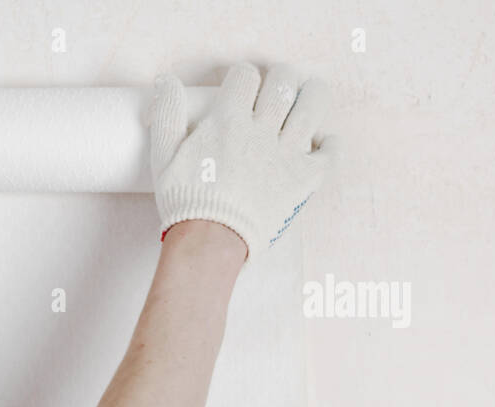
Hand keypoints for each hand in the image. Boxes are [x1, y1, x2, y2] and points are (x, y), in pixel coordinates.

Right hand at [149, 63, 337, 260]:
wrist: (209, 242)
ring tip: (307, 97)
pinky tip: (323, 143)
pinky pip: (331, 152)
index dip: (243, 77)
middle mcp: (262, 129)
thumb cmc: (184, 201)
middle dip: (280, 79)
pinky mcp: (304, 178)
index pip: (245, 76)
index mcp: (228, 120)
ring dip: (312, 94)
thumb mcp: (163, 157)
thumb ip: (167, 115)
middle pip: (283, 82)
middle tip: (275, 90)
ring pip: (313, 104)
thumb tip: (166, 80)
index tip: (241, 87)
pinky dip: (330, 143)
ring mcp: (287, 153)